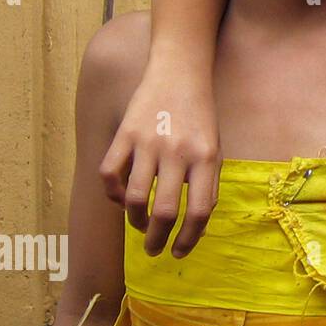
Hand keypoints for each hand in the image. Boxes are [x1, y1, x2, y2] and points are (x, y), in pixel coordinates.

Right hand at [98, 61, 220, 257]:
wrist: (180, 73)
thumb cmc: (200, 118)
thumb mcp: (215, 150)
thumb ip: (207, 185)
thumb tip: (196, 229)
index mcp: (206, 158)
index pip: (200, 210)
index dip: (190, 238)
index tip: (180, 252)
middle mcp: (178, 152)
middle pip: (165, 211)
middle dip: (157, 239)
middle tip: (153, 250)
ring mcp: (148, 142)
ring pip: (134, 198)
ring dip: (135, 220)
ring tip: (140, 226)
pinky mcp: (125, 133)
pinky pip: (109, 174)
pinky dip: (112, 193)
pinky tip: (121, 199)